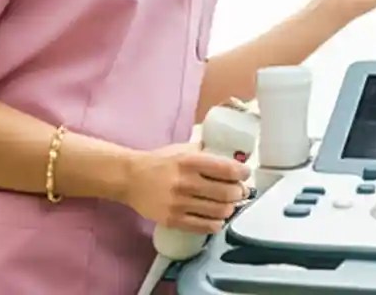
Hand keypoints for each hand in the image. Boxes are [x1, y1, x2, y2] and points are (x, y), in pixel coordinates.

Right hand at [123, 142, 250, 232]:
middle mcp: (186, 182)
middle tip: (239, 192)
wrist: (130, 178)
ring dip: (229, 209)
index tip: (245, 175)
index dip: (242, 174)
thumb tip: (232, 156)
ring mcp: (179, 203)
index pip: (227, 170)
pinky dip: (216, 224)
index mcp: (190, 161)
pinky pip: (203, 227)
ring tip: (228, 205)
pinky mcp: (172, 220)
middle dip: (239, 193)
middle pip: (227, 193)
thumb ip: (205, 151)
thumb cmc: (159, 161)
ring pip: (218, 211)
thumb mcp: (182, 149)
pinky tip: (217, 219)